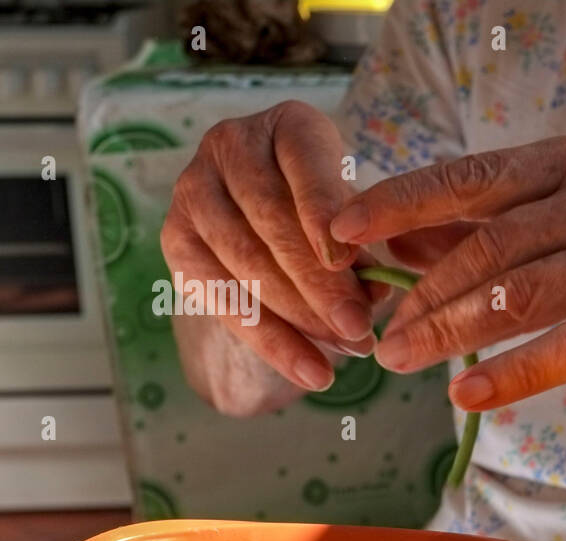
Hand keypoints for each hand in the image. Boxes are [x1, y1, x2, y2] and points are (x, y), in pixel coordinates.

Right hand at [161, 100, 380, 400]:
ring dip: (298, 317)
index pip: (305, 163)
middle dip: (318, 282)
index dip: (323, 211)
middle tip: (359, 328)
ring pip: (243, 260)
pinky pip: (221, 298)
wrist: (274, 214)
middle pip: (270, 219)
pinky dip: (271, 341)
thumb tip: (371, 294)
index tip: (346, 259)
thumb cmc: (334, 212)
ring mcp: (194, 190)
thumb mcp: (358, 213)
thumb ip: (364, 243)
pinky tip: (310, 372)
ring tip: (345, 352)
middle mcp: (231, 145)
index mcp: (289, 125)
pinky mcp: (176, 239)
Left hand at [329, 133, 565, 409]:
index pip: (470, 177)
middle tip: (376, 332)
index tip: (340, 230)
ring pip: (520, 295)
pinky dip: (516, 372)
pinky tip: (469, 396)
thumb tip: (391, 243)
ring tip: (401, 360)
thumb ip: (485, 228)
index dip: (400, 202)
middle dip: (423, 292)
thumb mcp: (564, 223)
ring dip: (452, 333)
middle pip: (489, 247)